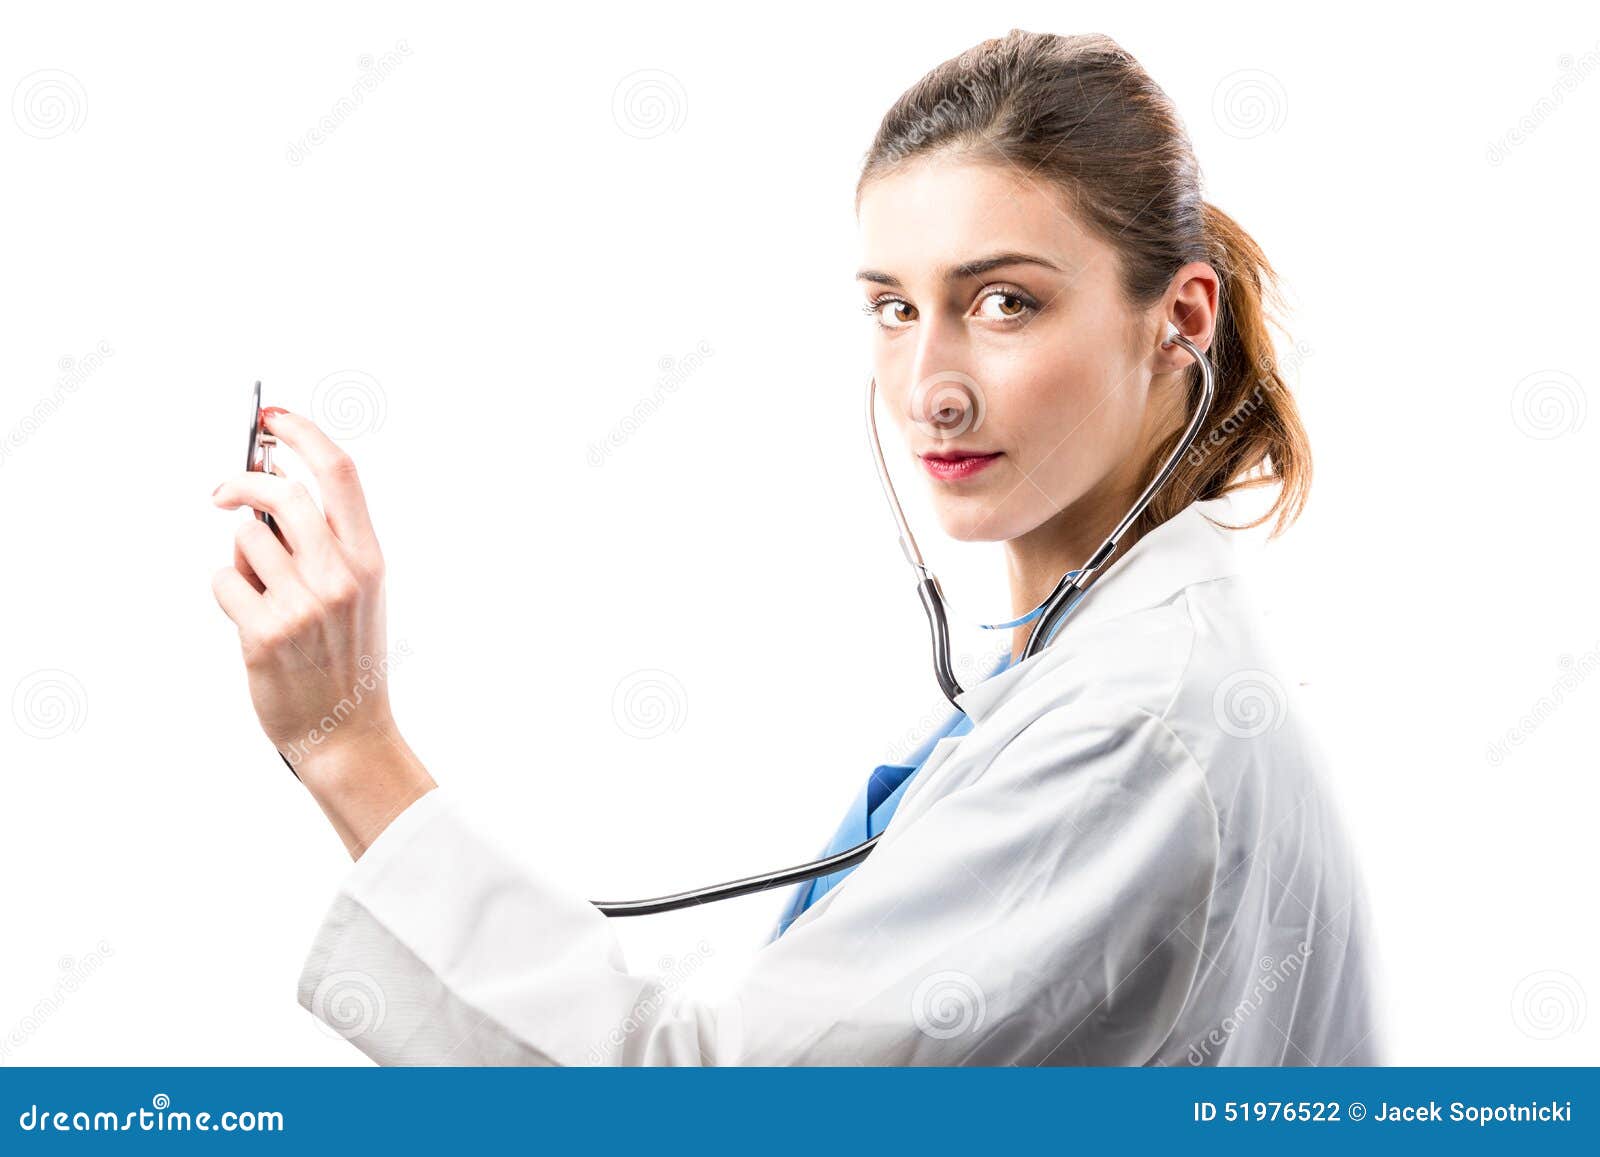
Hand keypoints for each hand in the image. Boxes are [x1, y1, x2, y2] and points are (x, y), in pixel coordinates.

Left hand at [210, 408, 434, 856]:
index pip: (340, 473)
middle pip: (281, 494)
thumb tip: (274, 477)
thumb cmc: (349, 655)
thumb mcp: (361, 590)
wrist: (346, 731)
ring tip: (260, 590)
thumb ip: (329, 538)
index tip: (272, 418)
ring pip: (244, 539)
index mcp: (370, 559)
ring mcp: (302, 606)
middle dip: (242, 482)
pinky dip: (227, 593)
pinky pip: (222, 581)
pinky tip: (249, 620)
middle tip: (222, 491)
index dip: (302, 434)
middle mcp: (340, 576)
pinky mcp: (263, 634)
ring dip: (240, 556)